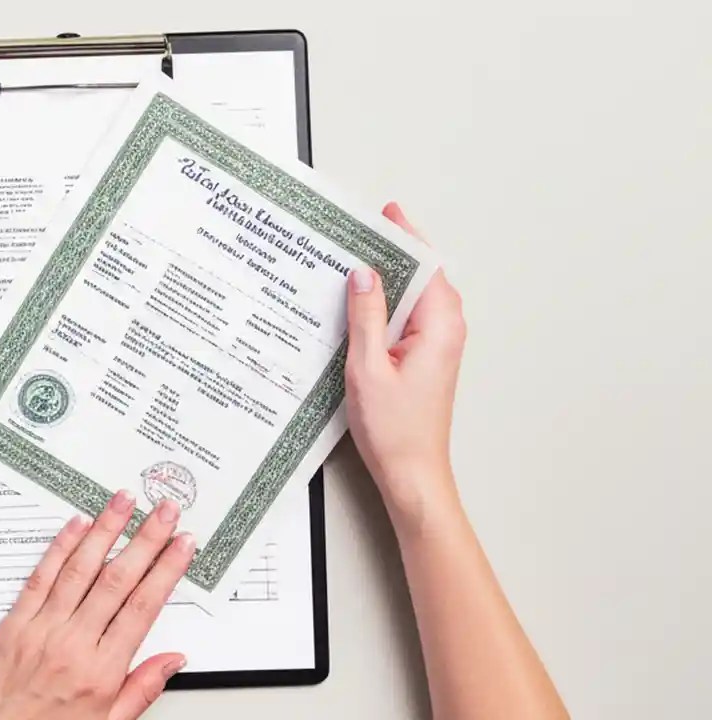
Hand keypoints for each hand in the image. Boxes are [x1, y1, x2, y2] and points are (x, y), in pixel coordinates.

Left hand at [0, 492, 194, 719]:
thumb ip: (141, 688)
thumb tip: (173, 660)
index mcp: (101, 671)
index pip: (143, 608)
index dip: (166, 570)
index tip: (182, 545)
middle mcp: (73, 644)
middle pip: (118, 580)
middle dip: (145, 539)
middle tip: (164, 511)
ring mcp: (41, 629)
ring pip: (80, 569)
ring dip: (106, 530)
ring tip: (124, 502)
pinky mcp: (14, 623)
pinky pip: (40, 577)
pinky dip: (60, 548)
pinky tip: (77, 525)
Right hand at [345, 202, 466, 532]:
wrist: (413, 473)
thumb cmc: (394, 430)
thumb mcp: (368, 367)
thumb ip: (366, 315)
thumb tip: (363, 272)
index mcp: (439, 326)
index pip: (424, 263)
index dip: (402, 234)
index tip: (382, 212)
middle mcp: (446, 329)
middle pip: (420, 274)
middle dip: (389, 252)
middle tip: (353, 234)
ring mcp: (438, 343)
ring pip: (412, 296)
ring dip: (384, 280)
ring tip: (348, 263)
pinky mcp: (425, 356)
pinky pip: (406, 316)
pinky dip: (384, 304)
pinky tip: (357, 305)